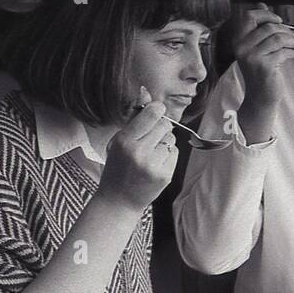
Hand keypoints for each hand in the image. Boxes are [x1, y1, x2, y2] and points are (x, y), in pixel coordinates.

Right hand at [98, 89, 178, 212]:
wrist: (119, 200)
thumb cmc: (118, 168)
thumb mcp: (118, 142)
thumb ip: (134, 119)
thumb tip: (146, 92)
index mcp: (124, 141)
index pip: (151, 114)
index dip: (157, 109)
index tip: (157, 110)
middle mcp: (139, 152)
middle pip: (165, 125)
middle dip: (161, 128)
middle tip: (151, 137)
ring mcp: (153, 165)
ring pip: (171, 139)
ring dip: (164, 143)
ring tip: (151, 155)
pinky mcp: (165, 176)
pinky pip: (175, 154)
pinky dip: (168, 156)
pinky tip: (156, 165)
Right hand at [233, 2, 293, 98]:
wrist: (260, 97)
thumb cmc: (260, 71)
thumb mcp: (256, 47)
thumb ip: (258, 27)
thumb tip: (261, 3)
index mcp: (238, 40)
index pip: (249, 16)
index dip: (266, 15)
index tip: (279, 21)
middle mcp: (241, 47)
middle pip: (268, 27)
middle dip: (285, 30)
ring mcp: (251, 57)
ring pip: (277, 38)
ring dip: (292, 41)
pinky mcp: (264, 66)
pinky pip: (283, 51)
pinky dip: (293, 51)